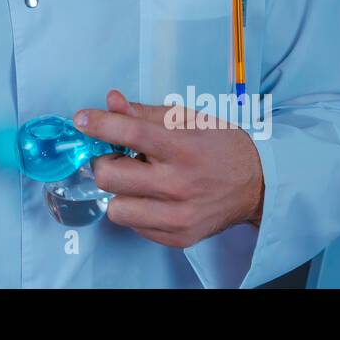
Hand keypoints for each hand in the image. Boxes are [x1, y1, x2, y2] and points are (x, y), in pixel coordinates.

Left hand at [74, 89, 264, 247]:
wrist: (257, 183)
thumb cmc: (219, 145)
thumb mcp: (187, 119)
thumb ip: (144, 113)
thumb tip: (110, 102)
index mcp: (181, 147)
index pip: (130, 132)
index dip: (99, 124)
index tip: (82, 120)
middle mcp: (178, 183)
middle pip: (110, 177)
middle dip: (105, 162)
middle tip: (117, 157)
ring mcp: (178, 215)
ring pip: (116, 209)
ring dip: (120, 192)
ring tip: (137, 181)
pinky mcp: (179, 237)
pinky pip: (135, 227)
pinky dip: (137, 210)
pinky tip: (154, 198)